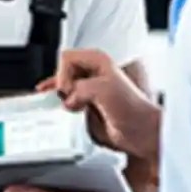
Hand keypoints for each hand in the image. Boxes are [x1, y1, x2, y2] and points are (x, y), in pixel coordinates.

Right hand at [37, 50, 160, 160]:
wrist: (141, 133)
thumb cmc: (132, 110)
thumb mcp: (104, 90)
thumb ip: (81, 88)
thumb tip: (69, 99)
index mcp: (98, 60)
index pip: (67, 58)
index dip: (64, 75)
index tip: (69, 90)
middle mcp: (93, 71)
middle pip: (63, 70)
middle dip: (60, 85)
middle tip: (68, 97)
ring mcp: (89, 88)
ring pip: (63, 84)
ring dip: (59, 94)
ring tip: (64, 103)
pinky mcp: (87, 103)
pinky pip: (67, 97)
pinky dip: (58, 99)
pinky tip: (50, 100)